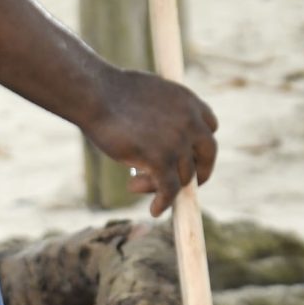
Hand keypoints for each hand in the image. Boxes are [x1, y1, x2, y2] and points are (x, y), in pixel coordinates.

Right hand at [84, 67, 218, 216]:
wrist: (93, 95)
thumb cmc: (110, 94)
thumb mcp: (149, 97)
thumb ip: (163, 116)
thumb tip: (160, 140)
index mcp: (188, 101)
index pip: (209, 127)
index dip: (199, 144)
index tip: (188, 155)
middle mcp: (190, 121)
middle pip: (208, 154)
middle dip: (199, 171)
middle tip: (184, 183)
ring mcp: (178, 141)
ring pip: (183, 176)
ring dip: (160, 185)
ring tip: (134, 185)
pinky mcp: (161, 159)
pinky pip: (169, 190)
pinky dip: (163, 203)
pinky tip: (154, 210)